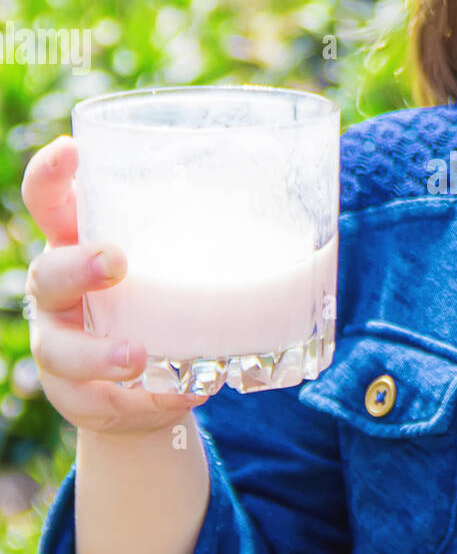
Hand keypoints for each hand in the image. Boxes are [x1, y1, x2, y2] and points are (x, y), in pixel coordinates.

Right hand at [20, 135, 207, 436]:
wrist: (141, 391)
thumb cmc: (163, 306)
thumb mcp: (178, 265)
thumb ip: (213, 234)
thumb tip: (309, 194)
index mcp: (81, 245)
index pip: (50, 202)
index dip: (50, 176)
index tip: (72, 151)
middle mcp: (61, 294)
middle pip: (50, 273)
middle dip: (79, 266)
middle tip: (117, 263)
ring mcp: (61, 346)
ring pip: (60, 349)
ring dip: (98, 353)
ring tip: (136, 356)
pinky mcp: (75, 396)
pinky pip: (95, 401)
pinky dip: (135, 401)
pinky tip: (171, 398)